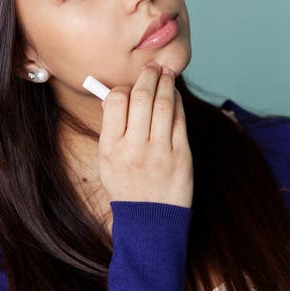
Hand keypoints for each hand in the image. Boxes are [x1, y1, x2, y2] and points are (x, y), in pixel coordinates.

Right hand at [97, 63, 192, 207]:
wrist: (150, 223)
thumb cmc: (127, 186)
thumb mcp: (107, 161)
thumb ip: (112, 128)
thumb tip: (120, 94)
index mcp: (110, 148)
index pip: (115, 101)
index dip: (124, 87)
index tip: (130, 85)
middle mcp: (134, 148)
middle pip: (141, 97)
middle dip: (148, 76)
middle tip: (152, 67)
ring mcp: (160, 152)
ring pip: (164, 104)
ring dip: (165, 83)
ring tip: (165, 73)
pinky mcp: (182, 156)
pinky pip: (180, 119)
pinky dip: (177, 102)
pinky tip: (174, 95)